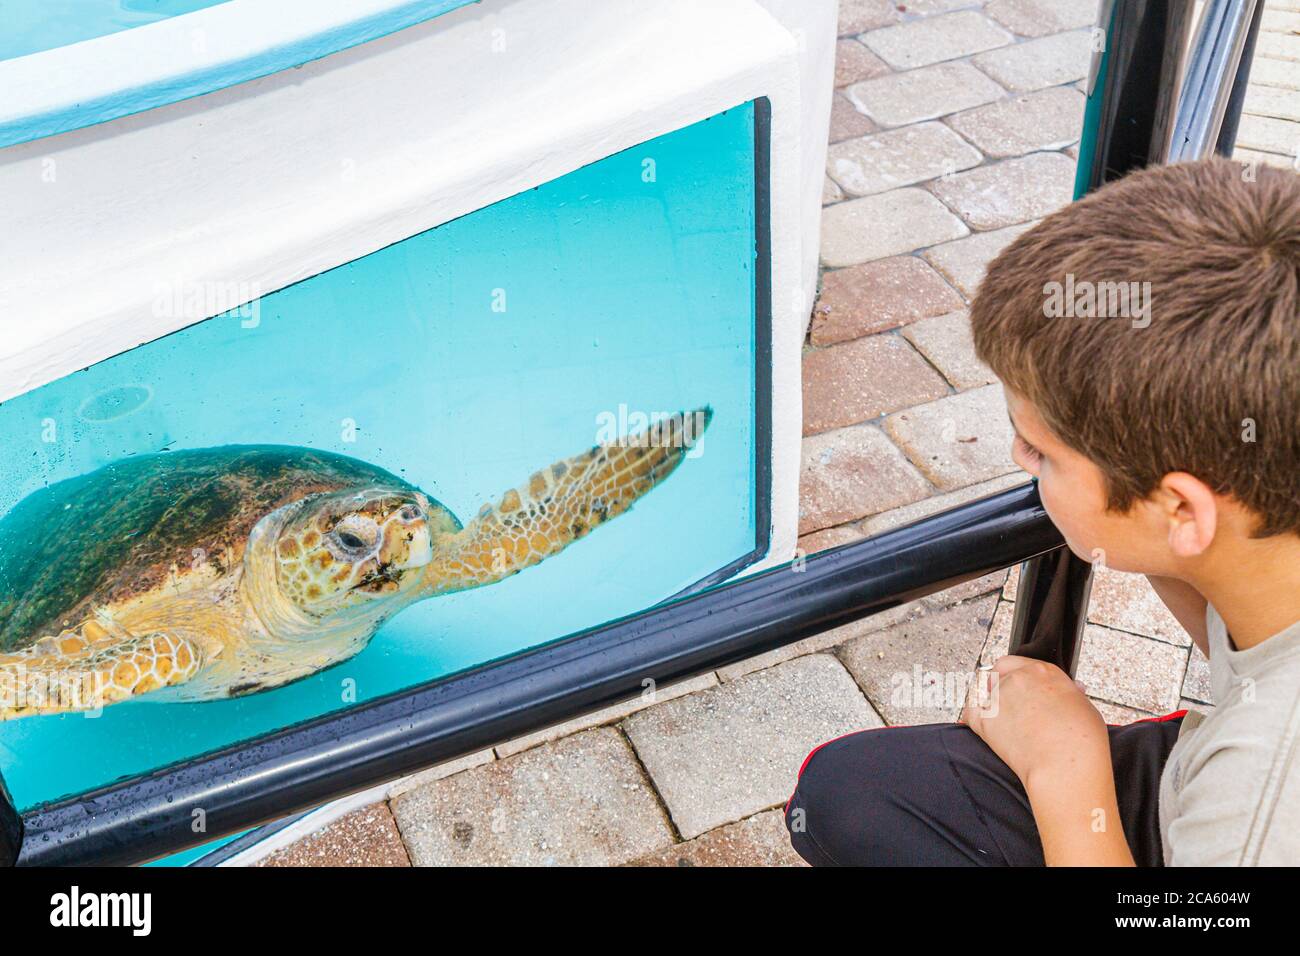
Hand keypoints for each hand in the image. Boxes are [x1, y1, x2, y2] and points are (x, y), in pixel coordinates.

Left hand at [961, 655, 1108, 788]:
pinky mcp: (985, 718)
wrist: (1066, 764)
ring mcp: (999, 697)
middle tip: (1009, 708)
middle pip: (996, 676)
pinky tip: (989, 729)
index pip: (1014, 663)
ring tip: (1008, 726)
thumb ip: (1067, 694)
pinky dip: (975, 720)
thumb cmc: (1081, 742)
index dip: (1012, 676)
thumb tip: (1068, 692)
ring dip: (991, 706)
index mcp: (1043, 672)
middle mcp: (1018, 678)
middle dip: (1000, 689)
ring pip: (983, 693)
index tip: (1015, 688)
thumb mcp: (1083, 706)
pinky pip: (970, 712)